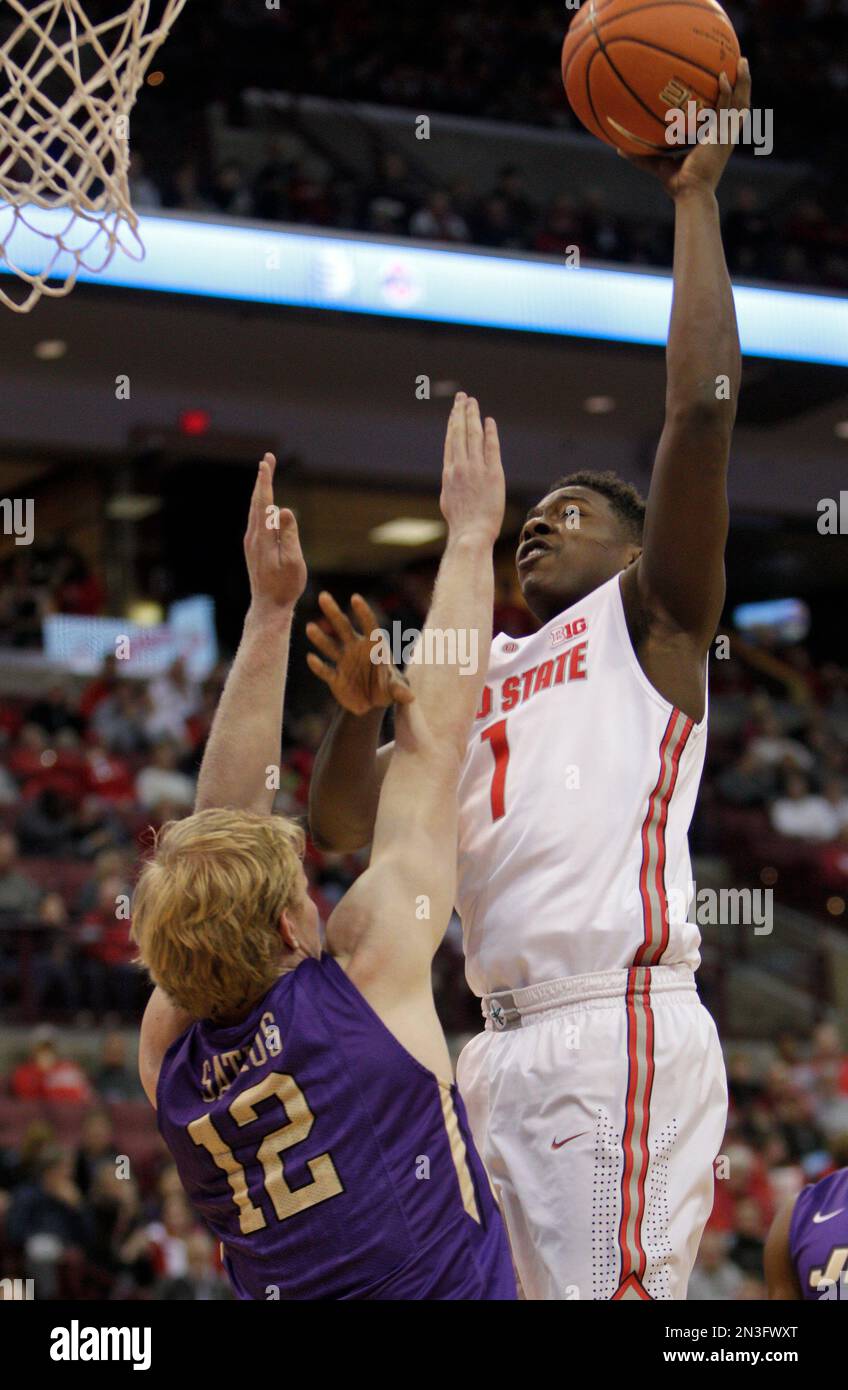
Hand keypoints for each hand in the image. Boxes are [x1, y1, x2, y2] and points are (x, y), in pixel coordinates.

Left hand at [243, 453, 306, 617]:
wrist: (268, 606)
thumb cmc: (285, 587)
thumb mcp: (293, 562)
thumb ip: (289, 536)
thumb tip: (284, 510)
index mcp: (262, 538)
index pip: (264, 503)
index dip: (265, 481)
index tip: (266, 462)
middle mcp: (253, 537)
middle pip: (257, 502)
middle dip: (262, 479)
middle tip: (267, 459)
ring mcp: (251, 542)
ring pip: (255, 510)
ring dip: (261, 490)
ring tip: (265, 473)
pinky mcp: (253, 547)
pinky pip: (256, 519)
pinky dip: (260, 504)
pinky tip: (264, 501)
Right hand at [306, 592, 414, 715]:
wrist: (373, 703)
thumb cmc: (388, 687)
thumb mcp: (396, 689)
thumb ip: (400, 691)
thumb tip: (410, 697)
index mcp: (373, 645)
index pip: (369, 625)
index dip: (363, 612)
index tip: (355, 598)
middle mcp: (356, 649)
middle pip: (343, 627)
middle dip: (333, 613)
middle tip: (323, 596)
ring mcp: (344, 662)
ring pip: (330, 646)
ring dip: (320, 638)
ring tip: (310, 627)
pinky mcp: (335, 678)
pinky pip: (326, 671)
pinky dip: (319, 666)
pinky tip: (311, 658)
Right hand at [440, 393, 504, 543]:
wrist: (470, 533)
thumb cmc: (460, 522)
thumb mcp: (448, 499)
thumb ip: (451, 482)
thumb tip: (452, 474)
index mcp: (448, 472)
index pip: (450, 442)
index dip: (452, 424)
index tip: (454, 412)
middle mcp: (460, 466)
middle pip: (459, 432)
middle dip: (460, 412)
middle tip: (462, 397)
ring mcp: (476, 468)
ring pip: (473, 435)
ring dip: (473, 416)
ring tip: (472, 402)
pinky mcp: (493, 473)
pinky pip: (491, 447)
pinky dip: (490, 432)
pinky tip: (489, 421)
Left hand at [618, 58, 750, 198]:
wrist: (689, 193)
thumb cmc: (676, 184)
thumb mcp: (658, 164)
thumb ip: (641, 155)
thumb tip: (618, 148)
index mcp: (716, 139)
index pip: (726, 114)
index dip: (729, 98)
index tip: (726, 80)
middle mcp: (725, 135)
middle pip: (740, 104)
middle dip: (743, 83)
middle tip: (740, 63)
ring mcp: (727, 135)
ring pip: (741, 102)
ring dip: (743, 81)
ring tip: (742, 61)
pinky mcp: (723, 136)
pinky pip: (728, 108)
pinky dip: (727, 92)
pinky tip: (723, 76)